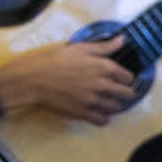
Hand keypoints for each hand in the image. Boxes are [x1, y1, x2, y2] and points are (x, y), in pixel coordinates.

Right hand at [0, 38, 137, 125]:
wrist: (33, 79)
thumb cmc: (55, 59)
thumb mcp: (80, 48)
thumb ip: (104, 47)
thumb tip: (123, 40)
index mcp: (104, 67)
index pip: (128, 77)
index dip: (125, 78)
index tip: (120, 78)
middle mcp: (103, 85)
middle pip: (126, 94)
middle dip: (123, 92)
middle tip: (115, 91)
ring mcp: (93, 101)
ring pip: (116, 108)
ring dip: (113, 105)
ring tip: (106, 101)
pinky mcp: (83, 113)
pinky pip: (102, 121)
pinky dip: (102, 118)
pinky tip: (97, 112)